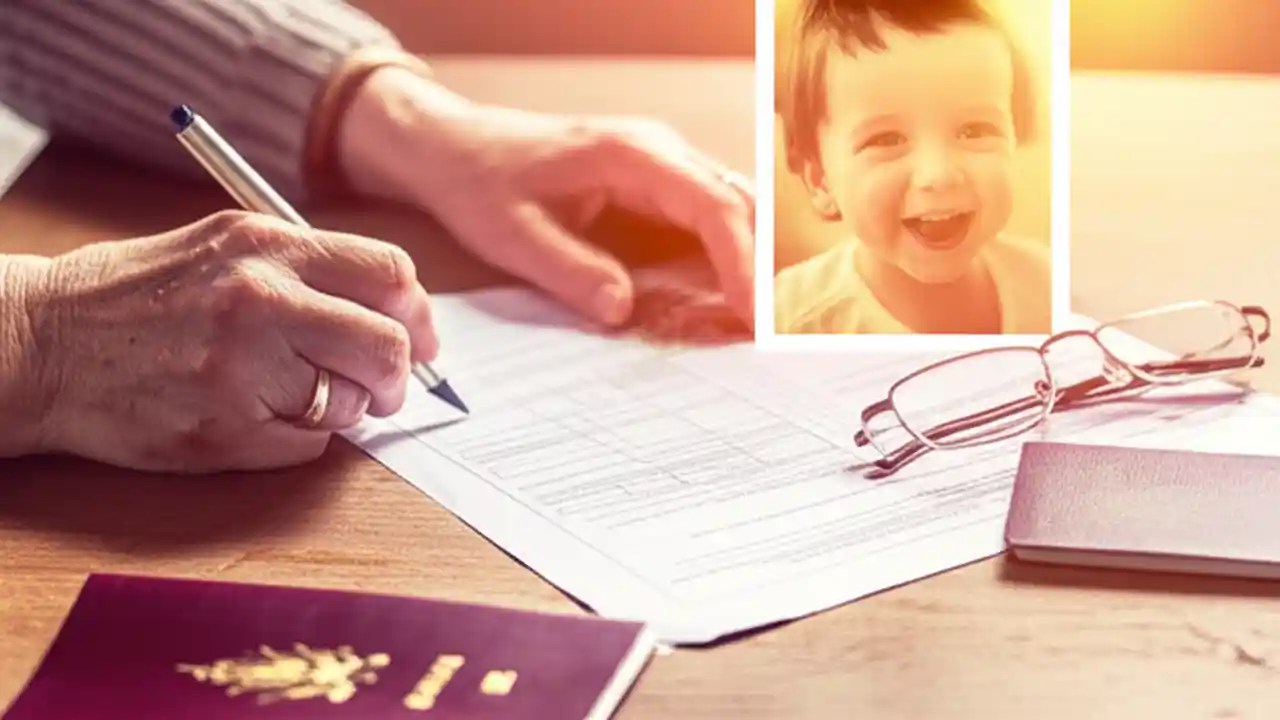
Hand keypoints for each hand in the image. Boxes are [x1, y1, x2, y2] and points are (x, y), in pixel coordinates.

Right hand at [23, 211, 435, 471]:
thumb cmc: (139, 295)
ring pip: (351, 404)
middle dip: (399, 375)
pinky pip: (308, 447)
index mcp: (266, 245)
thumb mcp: (224, 247)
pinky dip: (299, 439)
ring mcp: (240, 368)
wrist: (44, 343)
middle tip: (384, 387)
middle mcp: (259, 300)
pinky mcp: (222, 429)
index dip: (419, 314)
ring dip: (342, 408)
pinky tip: (254, 416)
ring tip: (292, 392)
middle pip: (387, 347)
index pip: (389, 275)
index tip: (421, 338)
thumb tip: (399, 308)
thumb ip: (310, 269)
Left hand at [337, 64, 754, 328]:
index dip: (742, 261)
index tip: (752, 314)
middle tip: (771, 335)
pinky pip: (709, 218)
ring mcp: (662, 165)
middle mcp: (659, 151)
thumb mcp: (512, 235)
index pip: (712, 204)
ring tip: (759, 325)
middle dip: (763, 267)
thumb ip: (570, 271)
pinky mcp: (656, 186)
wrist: (456, 147)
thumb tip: (622, 311)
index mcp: (631, 154)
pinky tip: (729, 301)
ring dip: (752, 262)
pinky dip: (728, 257)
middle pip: (740, 203)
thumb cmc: (481, 182)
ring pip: (733, 209)